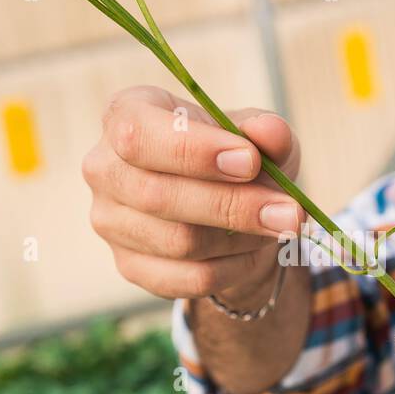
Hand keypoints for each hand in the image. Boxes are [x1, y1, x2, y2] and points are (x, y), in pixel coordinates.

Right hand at [83, 85, 303, 302]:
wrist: (226, 206)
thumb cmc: (235, 155)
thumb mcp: (258, 136)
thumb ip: (267, 132)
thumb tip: (269, 134)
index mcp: (125, 115)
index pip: (139, 134)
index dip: (194, 151)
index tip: (250, 161)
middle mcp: (104, 168)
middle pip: (158, 196)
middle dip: (233, 205)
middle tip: (291, 212)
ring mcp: (110, 221)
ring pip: (177, 241)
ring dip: (240, 238)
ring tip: (278, 225)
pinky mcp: (129, 265)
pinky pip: (185, 278)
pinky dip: (232, 269)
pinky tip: (254, 251)